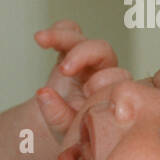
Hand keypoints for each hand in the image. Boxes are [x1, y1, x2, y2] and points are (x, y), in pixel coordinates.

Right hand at [32, 20, 129, 143]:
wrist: (61, 118)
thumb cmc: (72, 128)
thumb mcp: (66, 129)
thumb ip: (58, 115)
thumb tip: (43, 94)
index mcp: (112, 91)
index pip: (118, 78)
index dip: (105, 81)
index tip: (87, 92)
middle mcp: (104, 70)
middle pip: (103, 51)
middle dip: (84, 55)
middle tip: (64, 70)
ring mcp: (88, 58)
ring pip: (82, 38)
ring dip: (62, 37)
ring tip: (41, 39)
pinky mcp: (72, 49)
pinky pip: (70, 30)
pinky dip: (57, 30)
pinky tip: (40, 39)